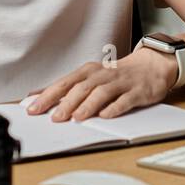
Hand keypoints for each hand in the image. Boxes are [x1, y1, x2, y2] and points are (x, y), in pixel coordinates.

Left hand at [25, 49, 176, 120]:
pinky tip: (106, 115)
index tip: (33, 109)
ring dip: (88, 105)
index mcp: (88, 72)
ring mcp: (120, 83)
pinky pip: (125, 100)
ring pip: (102, 93)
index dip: (48, 96)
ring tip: (77, 117)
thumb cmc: (115, 75)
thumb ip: (64, 87)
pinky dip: (115, 108)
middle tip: (54, 118)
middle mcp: (102, 75)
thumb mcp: (89, 77)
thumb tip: (35, 95)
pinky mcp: (137, 91)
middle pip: (81, 88)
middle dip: (66, 103)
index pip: (64, 83)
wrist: (151, 66)